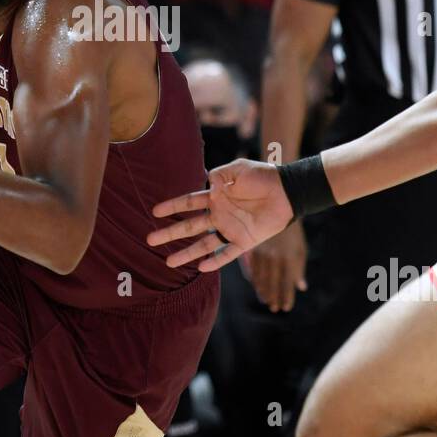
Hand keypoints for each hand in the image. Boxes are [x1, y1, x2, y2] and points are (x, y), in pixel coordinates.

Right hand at [148, 159, 294, 271]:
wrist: (286, 191)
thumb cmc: (262, 176)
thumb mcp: (237, 169)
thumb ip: (219, 175)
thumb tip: (206, 187)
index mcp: (215, 196)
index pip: (188, 202)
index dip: (172, 206)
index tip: (155, 212)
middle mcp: (219, 214)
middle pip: (189, 226)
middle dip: (170, 233)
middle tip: (150, 239)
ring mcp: (230, 229)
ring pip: (203, 244)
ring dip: (186, 253)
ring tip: (168, 262)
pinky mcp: (244, 241)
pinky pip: (227, 254)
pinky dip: (215, 261)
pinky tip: (201, 267)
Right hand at [248, 220, 307, 311]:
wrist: (280, 208)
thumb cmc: (293, 232)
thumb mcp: (300, 248)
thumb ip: (300, 268)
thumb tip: (301, 287)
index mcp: (289, 257)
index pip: (287, 282)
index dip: (286, 296)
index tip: (286, 307)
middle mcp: (274, 257)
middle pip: (273, 282)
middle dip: (274, 297)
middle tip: (274, 308)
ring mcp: (262, 252)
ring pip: (261, 276)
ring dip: (263, 290)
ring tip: (265, 300)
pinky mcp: (253, 246)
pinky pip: (251, 266)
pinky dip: (253, 277)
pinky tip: (255, 285)